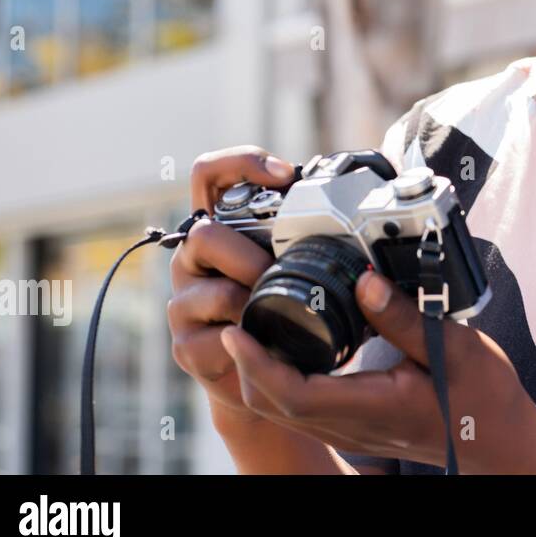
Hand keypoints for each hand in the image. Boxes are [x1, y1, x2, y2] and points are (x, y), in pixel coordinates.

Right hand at [168, 146, 293, 421]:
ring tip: (277, 312)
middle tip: (277, 274)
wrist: (267, 373)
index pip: (209, 175)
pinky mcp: (188, 347)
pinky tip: (264, 342)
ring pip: (214, 292)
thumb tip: (349, 194)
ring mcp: (185, 303)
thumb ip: (305, 228)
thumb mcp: (296, 259)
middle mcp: (193, 260)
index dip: (241, 163)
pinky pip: (216, 339)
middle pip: (205, 235)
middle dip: (251, 256)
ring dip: (253, 302)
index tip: (283, 174)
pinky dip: (248, 341)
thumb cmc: (285, 307)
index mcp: (220, 229)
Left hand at [218, 270, 535, 473]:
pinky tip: (287, 352)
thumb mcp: (452, 347)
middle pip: (275, 406)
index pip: (294, 394)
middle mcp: (354, 424)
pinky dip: (281, 382)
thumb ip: (405, 317)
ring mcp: (353, 428)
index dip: (257, 364)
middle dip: (244, 366)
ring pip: (284, 411)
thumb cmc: (483, 397)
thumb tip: (366, 283)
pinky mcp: (358, 424)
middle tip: (232, 322)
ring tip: (250, 331)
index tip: (236, 332)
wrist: (500, 438)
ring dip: (258, 374)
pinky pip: (303, 409)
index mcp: (372, 406)